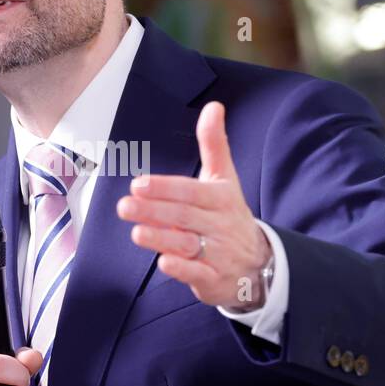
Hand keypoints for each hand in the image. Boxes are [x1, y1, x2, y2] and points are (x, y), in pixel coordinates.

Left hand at [117, 101, 272, 310]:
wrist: (259, 263)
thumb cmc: (230, 215)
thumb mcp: (225, 179)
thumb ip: (214, 144)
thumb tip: (213, 106)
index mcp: (221, 198)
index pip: (191, 191)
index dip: (165, 188)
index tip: (139, 184)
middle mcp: (219, 224)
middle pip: (184, 216)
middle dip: (154, 211)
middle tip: (125, 206)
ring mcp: (218, 253)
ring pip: (188, 244)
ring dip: (162, 238)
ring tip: (136, 232)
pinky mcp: (213, 279)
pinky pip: (198, 273)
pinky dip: (181, 268)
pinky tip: (163, 263)